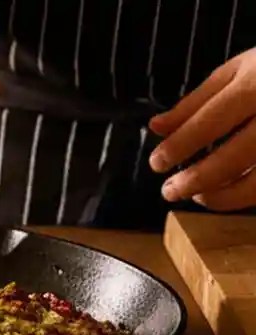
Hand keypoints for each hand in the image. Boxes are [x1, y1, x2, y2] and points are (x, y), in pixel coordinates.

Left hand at [150, 48, 255, 210]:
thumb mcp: (238, 70)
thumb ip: (195, 101)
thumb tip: (156, 128)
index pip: (210, 121)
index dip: (179, 147)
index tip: (156, 164)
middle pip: (234, 157)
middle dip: (196, 180)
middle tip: (169, 191)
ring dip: (224, 196)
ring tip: (199, 196)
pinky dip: (248, 195)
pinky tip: (230, 193)